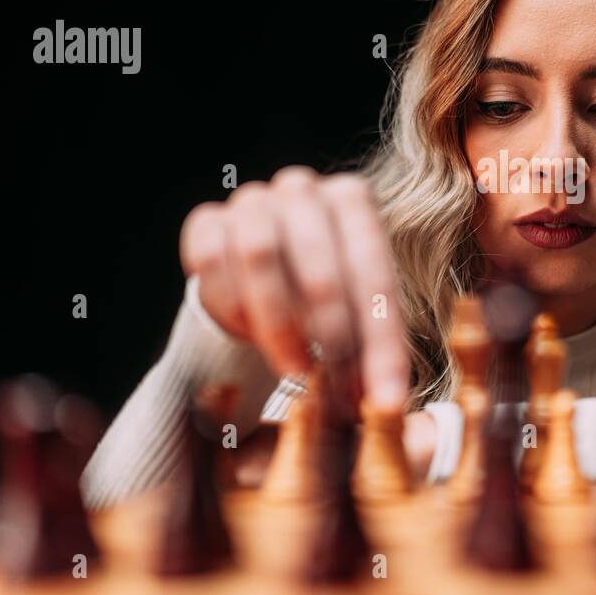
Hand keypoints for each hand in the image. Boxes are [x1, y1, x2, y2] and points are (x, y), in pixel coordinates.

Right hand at [179, 166, 410, 412]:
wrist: (270, 277)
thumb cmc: (330, 300)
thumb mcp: (363, 319)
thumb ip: (377, 355)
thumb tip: (388, 406)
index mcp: (353, 199)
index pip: (374, 274)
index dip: (382, 345)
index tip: (383, 401)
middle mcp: (303, 188)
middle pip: (320, 266)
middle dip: (330, 339)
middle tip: (332, 391)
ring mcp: (251, 199)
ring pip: (260, 255)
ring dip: (277, 325)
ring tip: (293, 370)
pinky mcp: (207, 220)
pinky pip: (212, 260)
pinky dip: (232, 308)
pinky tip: (248, 336)